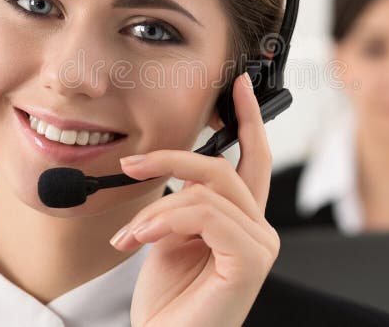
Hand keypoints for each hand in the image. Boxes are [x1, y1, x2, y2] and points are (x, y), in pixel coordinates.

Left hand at [110, 72, 278, 326]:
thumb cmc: (167, 303)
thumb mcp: (169, 237)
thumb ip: (183, 202)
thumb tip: (166, 169)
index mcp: (241, 221)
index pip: (253, 158)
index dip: (248, 118)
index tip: (238, 86)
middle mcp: (258, 230)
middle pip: (225, 166)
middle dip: (173, 158)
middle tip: (132, 164)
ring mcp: (260, 245)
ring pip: (208, 189)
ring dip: (156, 209)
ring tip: (128, 236)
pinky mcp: (250, 260)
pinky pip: (205, 213)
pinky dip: (164, 221)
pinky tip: (139, 240)